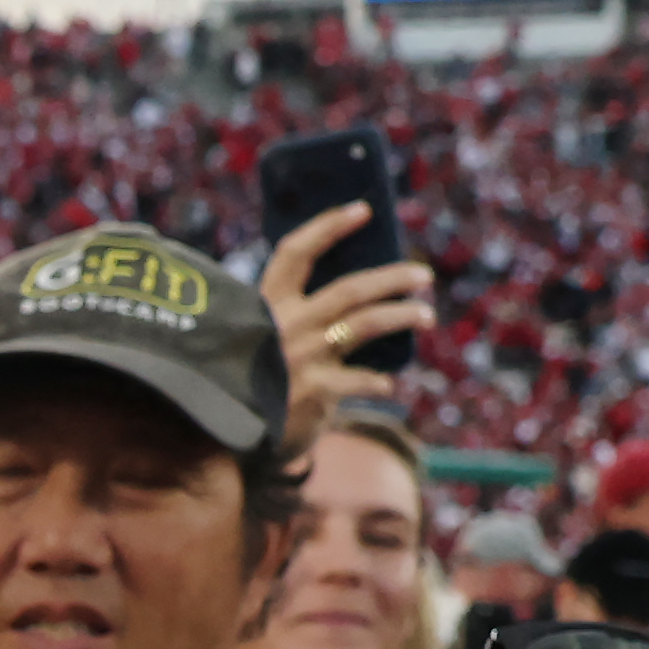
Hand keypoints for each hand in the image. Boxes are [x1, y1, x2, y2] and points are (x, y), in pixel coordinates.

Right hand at [259, 203, 435, 420]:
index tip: (363, 210)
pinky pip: (363, 379)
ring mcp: (300, 358)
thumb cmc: (257, 383)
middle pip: (349, 289)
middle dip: (392, 278)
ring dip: (402, 316)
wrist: (222, 438)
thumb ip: (299, 320)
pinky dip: (379, 381)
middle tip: (424, 275)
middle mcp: (285, 326)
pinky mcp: (315, 392)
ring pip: (366, 324)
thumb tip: (361, 294)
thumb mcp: (265, 342)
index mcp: (267, 306)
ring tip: (426, 315)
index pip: (296, 253)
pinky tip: (388, 385)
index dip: (329, 227)